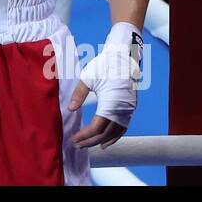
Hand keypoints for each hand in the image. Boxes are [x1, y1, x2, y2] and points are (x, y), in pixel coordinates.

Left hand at [68, 22, 142, 149]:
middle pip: (105, 133)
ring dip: (102, 140)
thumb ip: (79, 95)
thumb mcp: (88, 78)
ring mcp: (128, 110)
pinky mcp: (131, 107)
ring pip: (116, 132)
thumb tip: (70, 109)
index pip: (97, 128)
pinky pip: (123, 127)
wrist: (124, 56)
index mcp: (111, 105)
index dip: (85, 136)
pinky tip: (107, 140)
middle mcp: (122, 110)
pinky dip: (115, 135)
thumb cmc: (105, 65)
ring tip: (91, 145)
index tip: (74, 139)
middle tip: (78, 144)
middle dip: (91, 140)